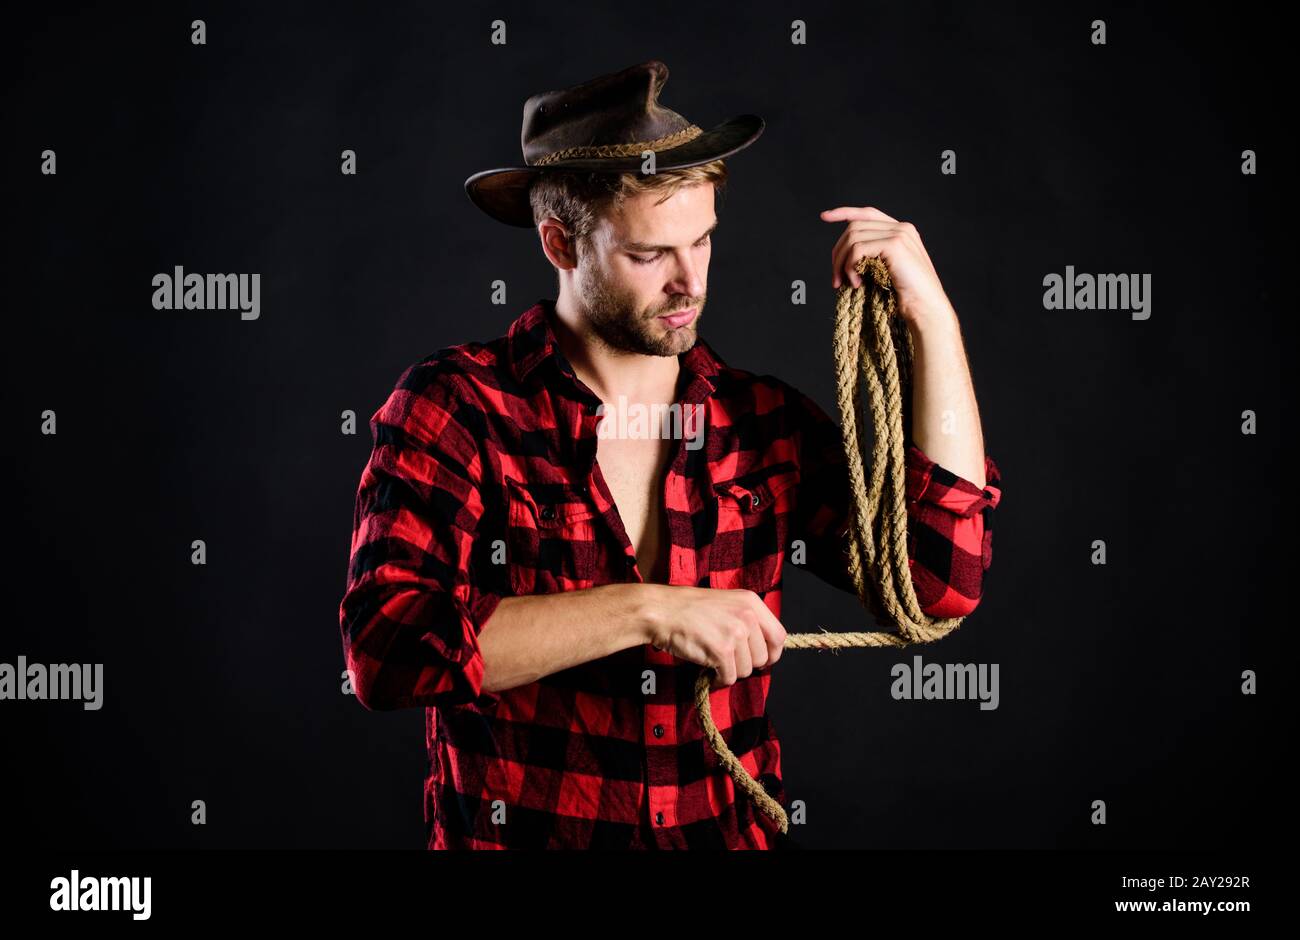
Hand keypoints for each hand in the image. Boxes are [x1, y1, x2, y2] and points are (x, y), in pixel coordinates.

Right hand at [648, 587, 786, 689]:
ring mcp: (735, 633)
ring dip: (729, 671)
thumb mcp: (727, 603)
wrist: (661, 610)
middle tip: (726, 658)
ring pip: (745, 670)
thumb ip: (747, 621)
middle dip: (744, 664)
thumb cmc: (689, 609)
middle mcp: (747, 616)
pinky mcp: (721, 651)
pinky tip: (708, 670)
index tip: (760, 660)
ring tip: (713, 659)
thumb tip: (762, 650)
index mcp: (751, 602)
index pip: (779, 636)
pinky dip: (718, 680)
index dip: (771, 653)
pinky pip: (729, 678)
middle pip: (762, 658)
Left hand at [820, 205, 954, 330]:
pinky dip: (850, 267)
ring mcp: (899, 234)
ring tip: (846, 283)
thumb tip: (842, 256)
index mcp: (902, 231)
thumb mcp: (886, 271)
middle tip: (835, 280)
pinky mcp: (894, 245)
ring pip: (853, 237)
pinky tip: (856, 283)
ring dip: (842, 263)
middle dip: (838, 253)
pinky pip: (858, 249)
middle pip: (854, 227)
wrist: (927, 309)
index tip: (824, 216)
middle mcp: (902, 227)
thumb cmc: (907, 297)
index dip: (845, 212)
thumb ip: (872, 256)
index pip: (868, 213)